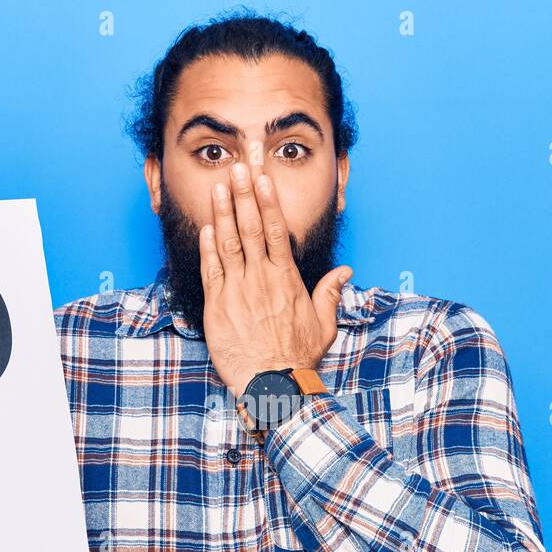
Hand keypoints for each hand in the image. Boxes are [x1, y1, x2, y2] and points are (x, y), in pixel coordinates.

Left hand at [199, 159, 352, 399]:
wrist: (272, 384)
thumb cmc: (298, 357)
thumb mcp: (323, 325)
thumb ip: (330, 293)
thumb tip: (344, 272)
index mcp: (286, 278)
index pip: (275, 230)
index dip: (267, 200)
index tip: (262, 177)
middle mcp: (261, 278)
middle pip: (250, 227)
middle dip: (243, 194)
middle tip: (238, 166)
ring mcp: (237, 290)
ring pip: (228, 243)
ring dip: (223, 212)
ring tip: (219, 185)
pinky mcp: (217, 306)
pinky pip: (211, 269)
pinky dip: (208, 247)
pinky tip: (206, 226)